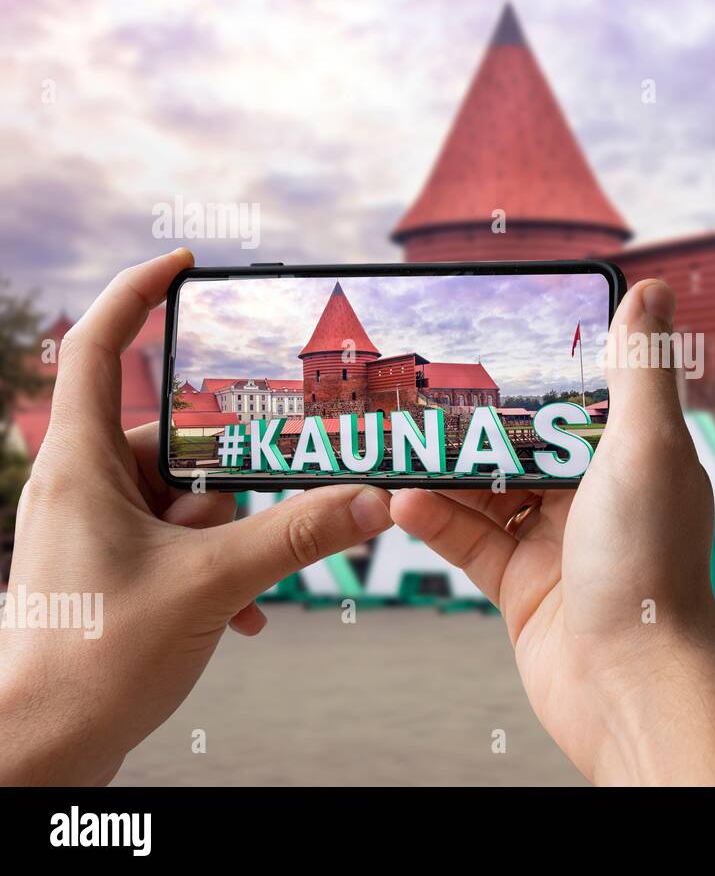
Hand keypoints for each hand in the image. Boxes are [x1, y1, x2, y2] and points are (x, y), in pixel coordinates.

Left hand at [0, 249, 393, 784]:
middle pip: (176, 439)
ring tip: (242, 590)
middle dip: (231, 484)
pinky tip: (242, 613)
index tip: (187, 265)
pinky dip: (217, 567)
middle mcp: (84, 486)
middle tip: (263, 515)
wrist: (41, 750)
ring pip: (187, 498)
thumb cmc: (91, 664)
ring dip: (231, 538)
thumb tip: (371, 498)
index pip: (97, 347)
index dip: (137, 293)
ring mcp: (97, 528)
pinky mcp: (113, 565)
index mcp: (81, 466)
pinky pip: (180, 540)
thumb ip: (297, 535)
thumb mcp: (210, 585)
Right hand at [390, 279, 714, 784]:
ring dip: (446, 468)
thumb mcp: (645, 447)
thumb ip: (639, 369)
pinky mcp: (520, 585)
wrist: (628, 684)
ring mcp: (557, 542)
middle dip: (479, 416)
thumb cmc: (650, 563)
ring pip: (489, 488)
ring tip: (400, 439)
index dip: (543, 364)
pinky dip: (436, 520)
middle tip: (422, 383)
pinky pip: (469, 540)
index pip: (583, 395)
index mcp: (637, 458)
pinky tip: (402, 501)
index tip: (495, 331)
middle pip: (527, 441)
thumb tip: (654, 289)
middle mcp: (599, 497)